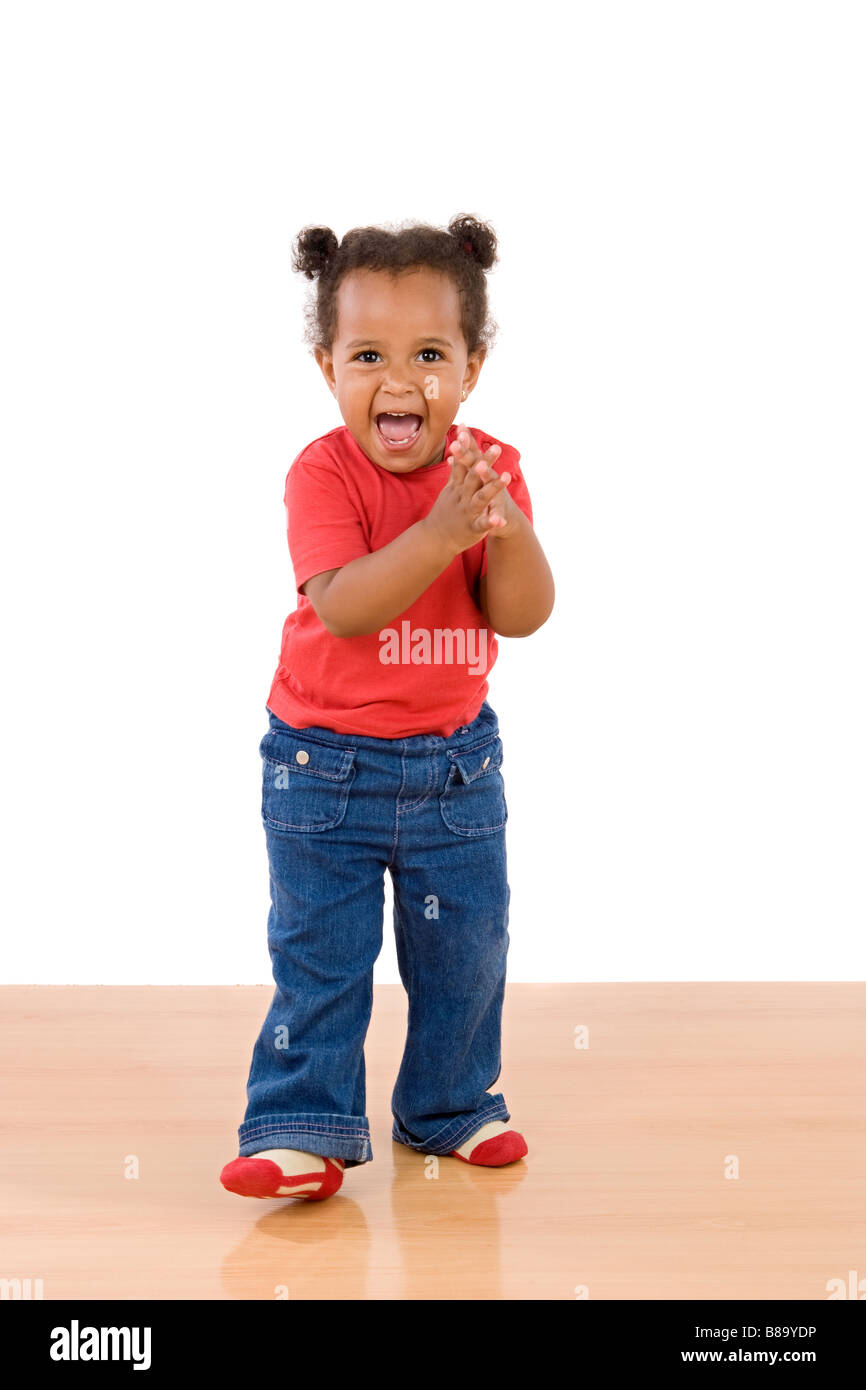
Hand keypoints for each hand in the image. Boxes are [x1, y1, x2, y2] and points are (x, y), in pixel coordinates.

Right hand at [424, 428, 520, 555]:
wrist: (434, 539)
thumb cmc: (445, 512)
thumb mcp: (449, 490)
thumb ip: (455, 470)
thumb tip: (456, 450)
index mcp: (458, 487)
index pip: (462, 463)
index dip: (464, 446)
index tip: (466, 429)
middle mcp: (462, 496)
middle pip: (474, 477)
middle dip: (484, 462)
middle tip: (496, 448)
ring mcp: (468, 511)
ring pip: (481, 498)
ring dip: (493, 488)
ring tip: (506, 478)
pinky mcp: (473, 528)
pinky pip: (483, 524)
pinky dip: (491, 522)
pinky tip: (500, 520)